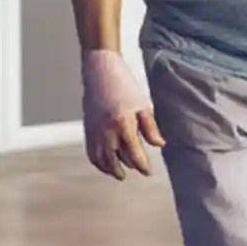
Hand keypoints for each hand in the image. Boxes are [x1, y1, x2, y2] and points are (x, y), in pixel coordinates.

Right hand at [81, 49, 165, 179]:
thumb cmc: (124, 86)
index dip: (142, 166)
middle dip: (129, 167)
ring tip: (120, 174)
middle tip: (138, 170)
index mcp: (123, 124)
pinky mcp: (87, 129)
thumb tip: (159, 145)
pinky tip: (105, 165)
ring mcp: (95, 132)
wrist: (100, 71)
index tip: (148, 172)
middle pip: (118, 159)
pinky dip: (98, 163)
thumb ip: (150, 127)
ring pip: (102, 159)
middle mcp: (107, 131)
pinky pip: (91, 153)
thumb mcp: (143, 105)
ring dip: (112, 169)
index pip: (134, 154)